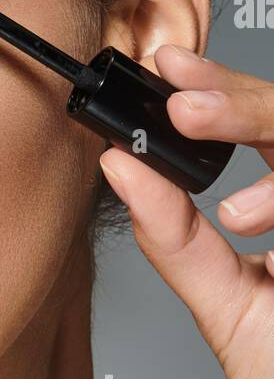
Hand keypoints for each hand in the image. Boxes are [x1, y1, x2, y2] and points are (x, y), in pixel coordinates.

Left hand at [99, 43, 273, 378]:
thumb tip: (119, 168)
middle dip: (238, 99)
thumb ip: (178, 240)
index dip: (221, 88)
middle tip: (181, 100)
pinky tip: (255, 231)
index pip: (268, 126)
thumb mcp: (229, 311)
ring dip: (261, 128)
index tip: (167, 67)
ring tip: (208, 160)